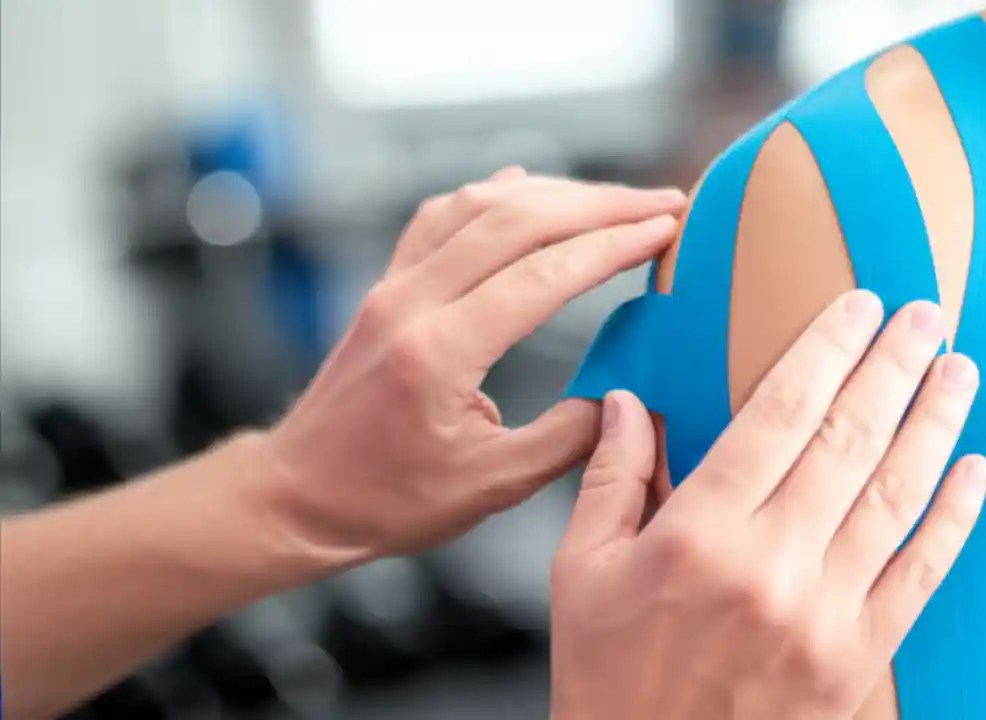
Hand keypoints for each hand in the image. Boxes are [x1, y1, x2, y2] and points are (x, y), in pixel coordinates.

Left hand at [262, 167, 686, 558]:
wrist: (299, 495)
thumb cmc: (385, 501)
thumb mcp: (491, 487)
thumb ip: (567, 440)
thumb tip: (625, 400)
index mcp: (439, 352)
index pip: (544, 274)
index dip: (614, 245)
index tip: (665, 228)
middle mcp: (412, 303)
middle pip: (518, 221)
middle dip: (601, 204)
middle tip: (663, 200)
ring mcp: (394, 287)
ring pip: (480, 206)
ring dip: (555, 193)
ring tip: (614, 197)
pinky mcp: (387, 286)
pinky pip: (442, 216)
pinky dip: (493, 194)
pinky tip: (525, 187)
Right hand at [549, 291, 985, 718]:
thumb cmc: (609, 677)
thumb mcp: (579, 571)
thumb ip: (609, 478)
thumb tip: (626, 402)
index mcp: (696, 535)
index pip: (779, 414)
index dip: (825, 349)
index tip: (857, 306)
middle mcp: (768, 566)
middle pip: (848, 441)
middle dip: (892, 366)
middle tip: (925, 315)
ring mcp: (822, 614)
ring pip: (895, 497)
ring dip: (935, 425)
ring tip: (961, 371)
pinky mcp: (857, 658)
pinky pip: (919, 574)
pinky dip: (953, 518)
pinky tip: (976, 471)